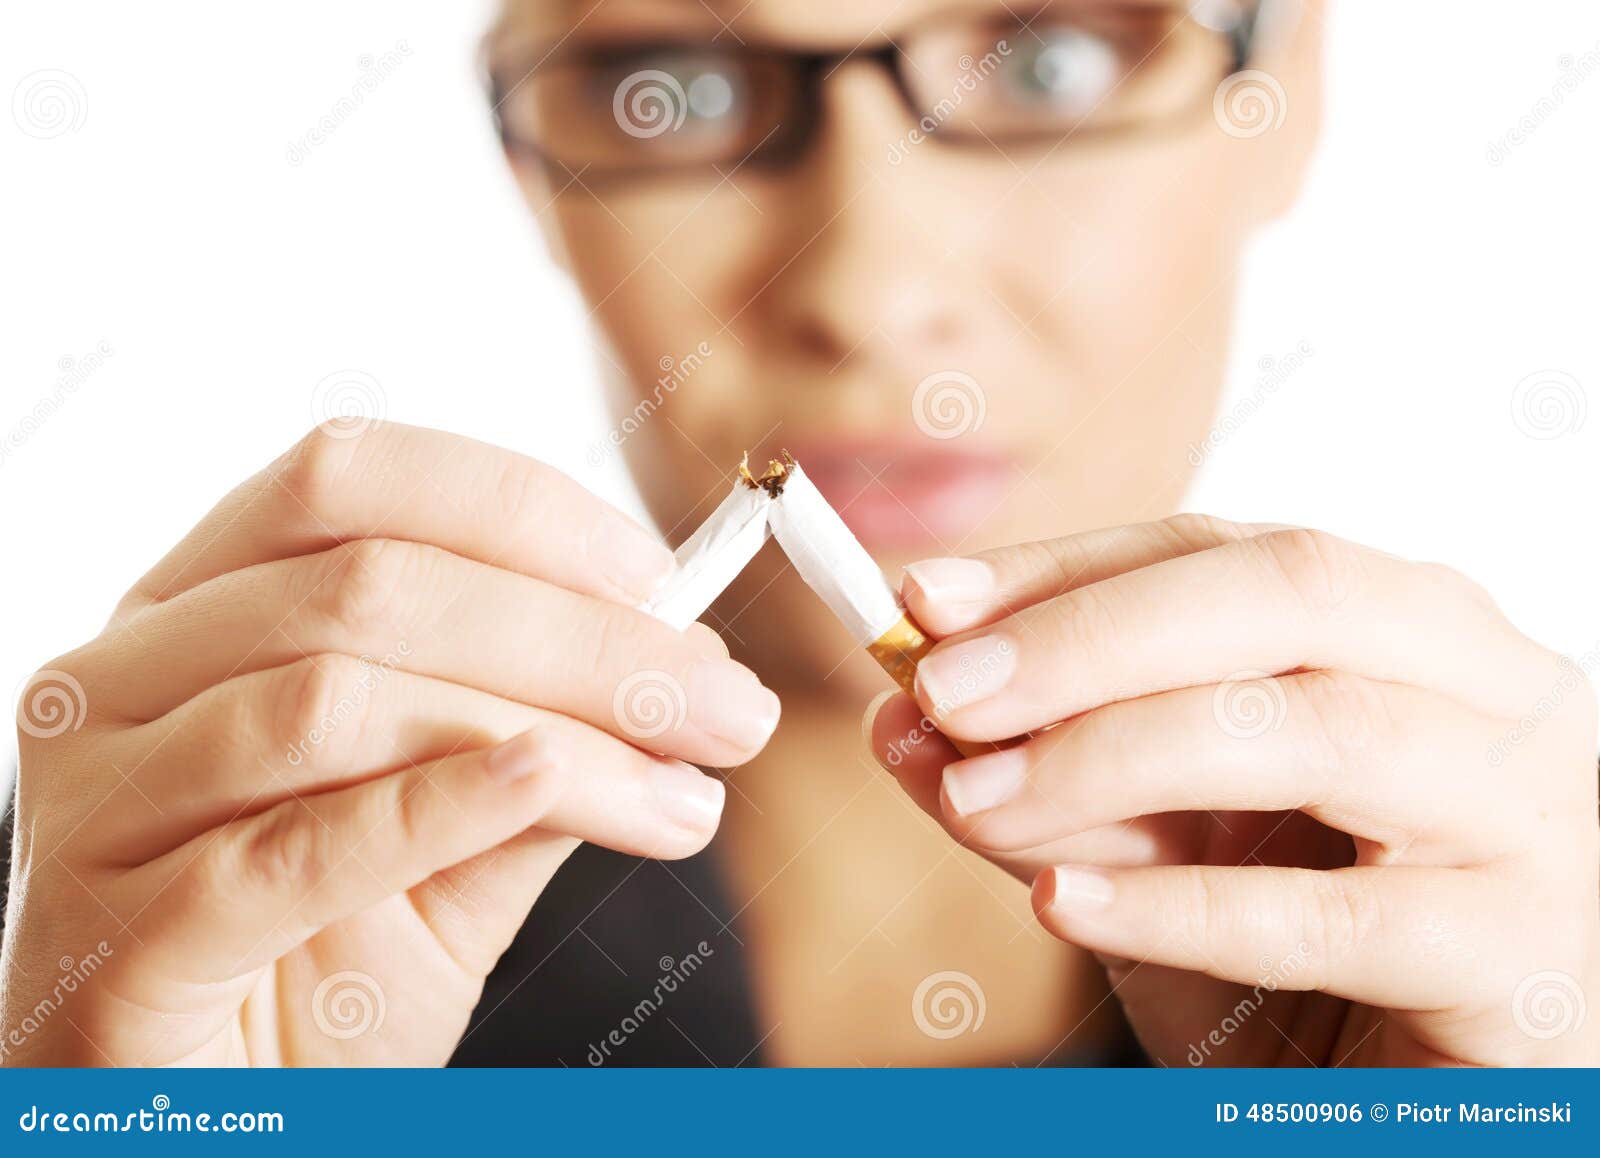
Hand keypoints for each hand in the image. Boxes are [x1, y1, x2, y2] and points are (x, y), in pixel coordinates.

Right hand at [3, 422, 779, 1065]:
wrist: (216, 1125)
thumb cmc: (319, 963)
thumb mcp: (450, 835)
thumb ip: (533, 737)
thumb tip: (683, 658)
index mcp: (191, 611)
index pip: (347, 483)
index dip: (515, 508)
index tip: (655, 575)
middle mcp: (119, 679)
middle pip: (369, 587)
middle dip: (582, 639)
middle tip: (725, 704)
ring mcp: (99, 805)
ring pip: (341, 700)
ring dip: (553, 735)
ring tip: (681, 791)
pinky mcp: (114, 938)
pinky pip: (296, 845)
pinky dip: (440, 807)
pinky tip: (554, 789)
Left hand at [869, 515, 1599, 1065]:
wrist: (1435, 1108)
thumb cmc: (1307, 959)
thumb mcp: (1163, 851)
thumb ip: (1049, 777)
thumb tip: (902, 714)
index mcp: (1411, 633)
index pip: (1223, 552)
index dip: (1066, 569)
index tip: (923, 602)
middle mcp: (1491, 696)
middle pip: (1290, 595)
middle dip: (1090, 635)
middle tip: (944, 688)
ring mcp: (1524, 822)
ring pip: (1321, 731)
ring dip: (1114, 754)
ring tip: (977, 796)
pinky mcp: (1520, 964)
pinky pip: (1332, 918)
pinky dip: (1181, 904)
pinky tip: (1064, 901)